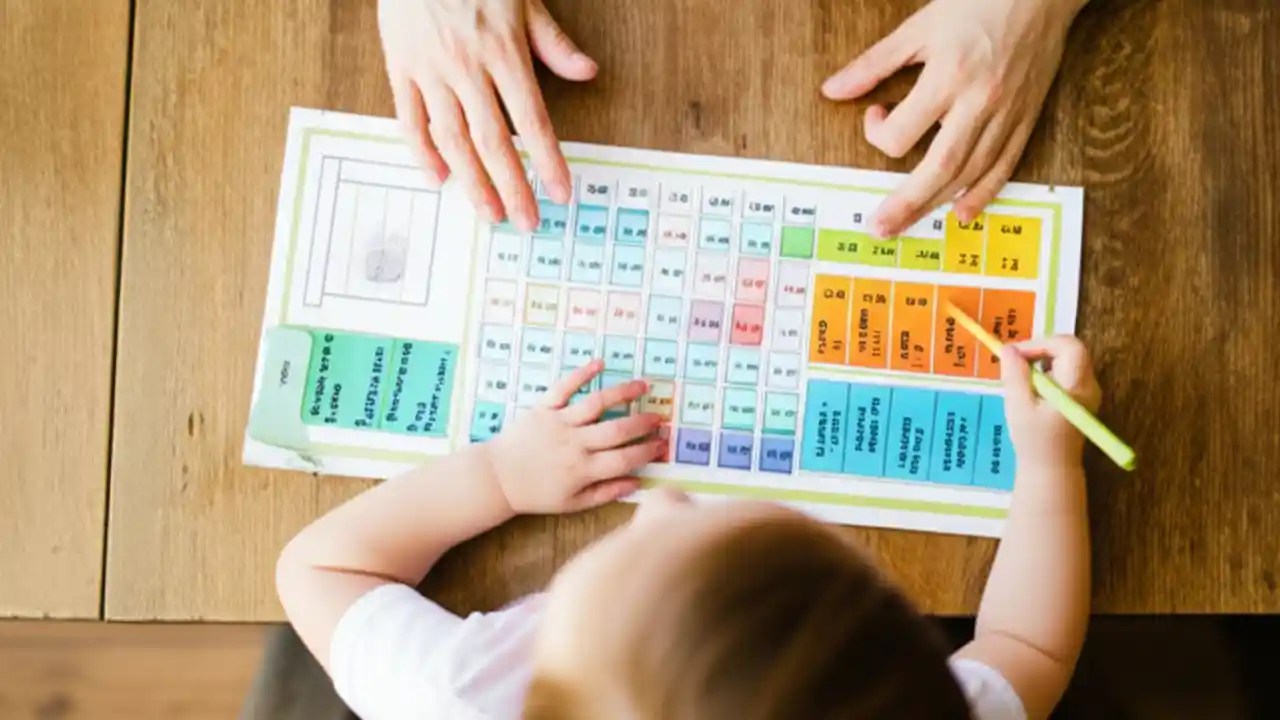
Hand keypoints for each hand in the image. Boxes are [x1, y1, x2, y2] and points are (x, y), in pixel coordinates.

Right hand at [377, 0, 596, 229]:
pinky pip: (409, 118)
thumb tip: (588, 71)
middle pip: (493, 141)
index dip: (548, 161)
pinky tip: (438, 178)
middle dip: (513, 186)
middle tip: (526, 220)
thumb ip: (552, 41)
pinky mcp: (400, 65)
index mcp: (503, 51)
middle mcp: (467, 66)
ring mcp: (430, 69)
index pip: (532, 120)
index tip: (560, 192)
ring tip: (490, 212)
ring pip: (452, 138)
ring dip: (472, 181)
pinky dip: (422, 152)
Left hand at [483, 360, 665, 513]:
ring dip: (622, 393)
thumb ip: (606, 493)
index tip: (662, 444)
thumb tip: (637, 482)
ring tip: (643, 387)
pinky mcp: (543, 408)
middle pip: (617, 430)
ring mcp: (559, 423)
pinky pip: (564, 388)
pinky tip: (599, 363)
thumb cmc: (537, 494)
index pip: (625, 459)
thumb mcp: (573, 503)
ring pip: (597, 404)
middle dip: (642, 423)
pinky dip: (581, 374)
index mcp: (583, 470)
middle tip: (660, 418)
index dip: (647, 451)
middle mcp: (575, 444)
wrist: (498, 478)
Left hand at [822, 0, 1086, 236]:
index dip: (878, 132)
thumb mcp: (920, 27)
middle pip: (939, 168)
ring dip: (936, 205)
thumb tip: (834, 90)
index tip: (875, 115)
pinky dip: (983, 193)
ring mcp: (1006, 115)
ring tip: (908, 225)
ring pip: (970, 174)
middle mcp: (979, 102)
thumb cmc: (980, 2)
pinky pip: (1004, 166)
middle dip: (905, 204)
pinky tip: (962, 212)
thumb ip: (874, 63)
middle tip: (879, 229)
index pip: (904, 132)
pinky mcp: (1025, 119)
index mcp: (949, 77)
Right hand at [999, 336, 1101, 469]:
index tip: (1017, 355)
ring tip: (1021, 377)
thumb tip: (1009, 349)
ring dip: (1043, 360)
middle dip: (1041, 349)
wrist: (1052, 470)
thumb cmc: (1035, 442)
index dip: (1042, 343)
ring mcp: (1088, 391)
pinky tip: (1032, 388)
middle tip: (1016, 362)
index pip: (1069, 346)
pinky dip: (1047, 372)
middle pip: (1070, 349)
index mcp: (1077, 387)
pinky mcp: (1081, 398)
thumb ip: (1015, 376)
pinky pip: (1066, 372)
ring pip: (1067, 359)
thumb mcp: (1019, 407)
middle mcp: (1089, 385)